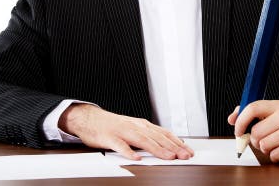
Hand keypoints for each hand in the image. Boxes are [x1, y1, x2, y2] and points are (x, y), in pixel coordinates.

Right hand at [59, 103, 193, 160]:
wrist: (90, 119)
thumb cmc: (113, 126)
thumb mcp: (134, 128)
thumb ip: (149, 136)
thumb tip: (167, 144)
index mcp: (142, 125)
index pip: (164, 134)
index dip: (177, 142)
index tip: (188, 151)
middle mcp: (135, 127)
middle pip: (157, 138)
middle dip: (173, 147)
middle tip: (184, 156)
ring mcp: (123, 132)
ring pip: (142, 140)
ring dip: (157, 149)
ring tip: (168, 157)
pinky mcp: (110, 138)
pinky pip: (120, 146)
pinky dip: (129, 152)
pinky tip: (136, 158)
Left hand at [228, 100, 278, 162]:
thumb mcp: (273, 116)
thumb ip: (252, 115)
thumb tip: (232, 118)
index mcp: (278, 106)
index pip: (253, 107)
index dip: (241, 121)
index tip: (237, 131)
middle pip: (256, 131)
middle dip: (255, 141)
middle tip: (261, 142)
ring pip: (264, 144)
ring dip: (265, 149)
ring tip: (275, 146)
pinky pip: (275, 155)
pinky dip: (275, 157)